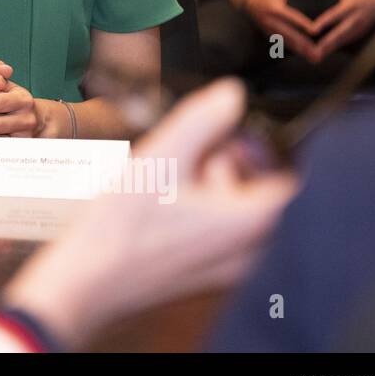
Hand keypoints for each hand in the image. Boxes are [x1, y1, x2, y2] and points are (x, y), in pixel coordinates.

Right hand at [0, 78, 297, 347]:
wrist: (87, 282)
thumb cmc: (122, 224)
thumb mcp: (162, 156)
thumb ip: (203, 119)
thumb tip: (233, 93)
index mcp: (251, 221)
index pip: (288, 174)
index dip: (258, 147)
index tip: (222, 137)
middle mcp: (251, 251)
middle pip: (261, 191)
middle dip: (228, 165)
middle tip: (185, 155)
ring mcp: (230, 269)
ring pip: (238, 212)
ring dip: (211, 187)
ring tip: (169, 181)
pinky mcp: (206, 276)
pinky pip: (220, 233)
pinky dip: (201, 213)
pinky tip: (163, 205)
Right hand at [232, 0, 321, 61]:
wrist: (247, 1)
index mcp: (275, 8)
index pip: (292, 18)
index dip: (304, 25)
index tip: (316, 32)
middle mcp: (271, 21)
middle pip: (290, 35)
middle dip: (305, 45)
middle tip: (318, 53)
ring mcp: (269, 30)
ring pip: (287, 43)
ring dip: (301, 51)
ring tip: (315, 58)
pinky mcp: (269, 35)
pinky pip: (284, 44)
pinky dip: (295, 50)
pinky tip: (306, 55)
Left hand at [306, 0, 374, 60]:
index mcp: (350, 5)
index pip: (335, 15)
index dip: (324, 23)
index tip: (312, 30)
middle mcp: (356, 19)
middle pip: (339, 34)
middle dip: (326, 44)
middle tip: (312, 52)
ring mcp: (359, 28)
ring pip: (342, 41)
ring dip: (329, 49)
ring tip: (314, 56)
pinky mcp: (360, 34)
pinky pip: (345, 43)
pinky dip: (335, 48)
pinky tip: (322, 54)